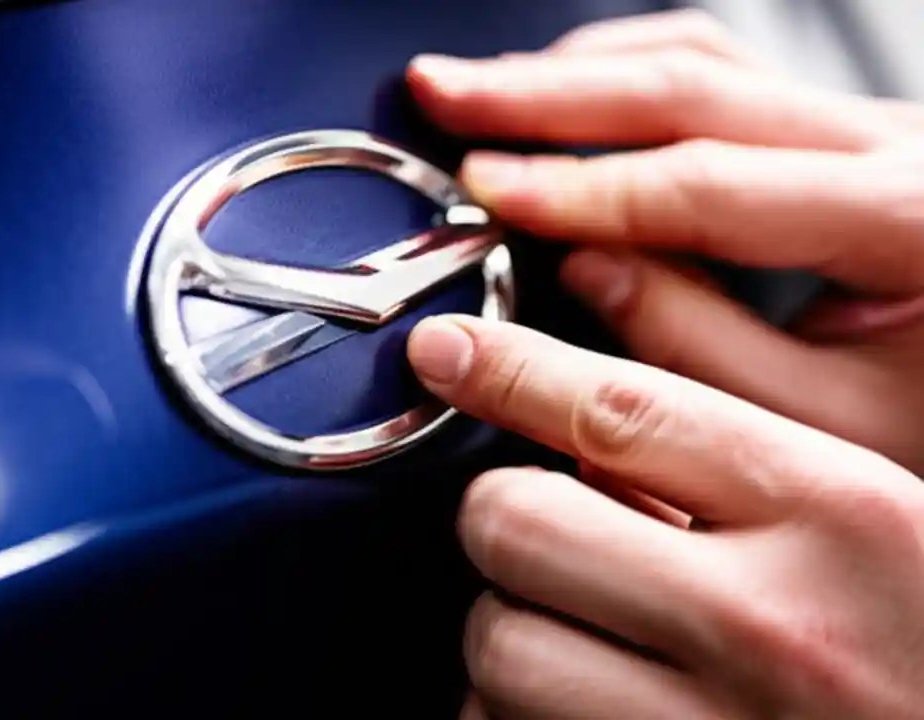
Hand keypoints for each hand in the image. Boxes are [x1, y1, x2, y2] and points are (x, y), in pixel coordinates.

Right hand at [406, 9, 923, 473]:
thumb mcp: (826, 425)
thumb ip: (699, 351)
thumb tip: (586, 268)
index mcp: (908, 217)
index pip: (704, 181)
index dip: (578, 185)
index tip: (485, 189)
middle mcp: (893, 147)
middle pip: (691, 86)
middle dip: (546, 92)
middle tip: (445, 92)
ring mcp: (865, 127)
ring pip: (700, 59)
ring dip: (575, 73)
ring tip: (481, 91)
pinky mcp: (834, 136)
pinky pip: (716, 74)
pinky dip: (622, 79)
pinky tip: (562, 96)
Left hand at [407, 315, 923, 718]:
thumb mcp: (882, 519)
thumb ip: (745, 469)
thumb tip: (579, 448)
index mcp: (844, 516)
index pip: (619, 409)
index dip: (507, 369)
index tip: (449, 354)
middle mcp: (772, 625)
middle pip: (517, 523)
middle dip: (507, 519)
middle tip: (546, 536)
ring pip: (499, 646)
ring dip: (513, 629)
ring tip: (580, 635)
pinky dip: (515, 715)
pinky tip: (581, 701)